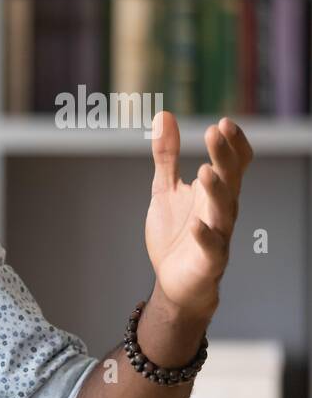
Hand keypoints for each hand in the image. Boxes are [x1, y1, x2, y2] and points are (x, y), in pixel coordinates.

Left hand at [145, 111, 252, 320]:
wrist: (174, 281)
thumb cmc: (176, 233)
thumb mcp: (165, 189)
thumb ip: (167, 156)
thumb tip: (164, 116)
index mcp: (215, 192)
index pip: (234, 164)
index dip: (232, 144)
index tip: (223, 123)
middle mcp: (221, 211)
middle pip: (230, 180)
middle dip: (224, 156)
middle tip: (217, 131)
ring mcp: (218, 235)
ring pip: (224, 211)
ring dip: (217, 191)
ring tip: (206, 170)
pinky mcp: (208, 261)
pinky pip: (211, 247)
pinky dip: (204, 236)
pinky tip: (196, 225)